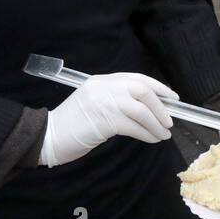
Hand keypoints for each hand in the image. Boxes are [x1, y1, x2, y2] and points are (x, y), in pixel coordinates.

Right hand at [40, 72, 176, 167]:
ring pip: (141, 110)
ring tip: (163, 135)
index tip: (172, 98)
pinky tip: (152, 139)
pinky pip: (134, 126)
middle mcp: (104, 86)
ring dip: (156, 124)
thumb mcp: (95, 103)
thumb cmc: (72, 125)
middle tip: (169, 121)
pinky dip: (147, 134)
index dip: (158, 87)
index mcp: (102, 80)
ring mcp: (103, 102)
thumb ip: (117, 100)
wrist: (47, 137)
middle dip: (160, 106)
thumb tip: (150, 108)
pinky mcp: (103, 120)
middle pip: (142, 90)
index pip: (137, 78)